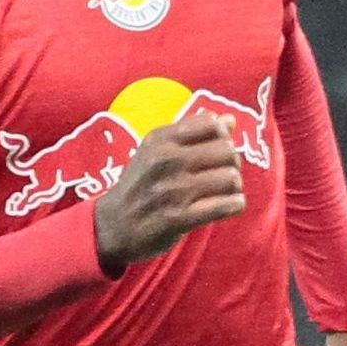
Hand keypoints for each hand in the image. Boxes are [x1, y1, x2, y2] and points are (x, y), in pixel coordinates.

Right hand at [92, 115, 246, 270]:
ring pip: (231, 178)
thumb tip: (230, 120)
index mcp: (160, 140)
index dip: (223, 137)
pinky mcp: (180, 219)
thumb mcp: (155, 150)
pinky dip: (234, 205)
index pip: (213, 125)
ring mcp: (173, 191)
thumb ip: (191, 132)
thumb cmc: (140, 185)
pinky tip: (228, 206)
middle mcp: (166, 161)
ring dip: (234, 187)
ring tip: (224, 192)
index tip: (217, 150)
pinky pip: (226, 205)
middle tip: (223, 174)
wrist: (112, 225)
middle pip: (227, 151)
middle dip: (232, 163)